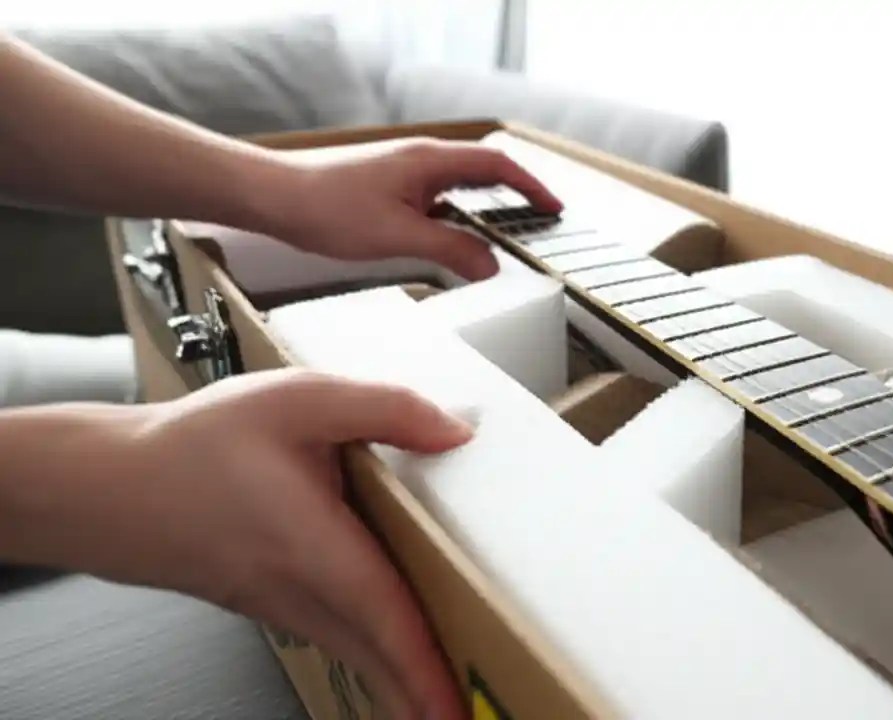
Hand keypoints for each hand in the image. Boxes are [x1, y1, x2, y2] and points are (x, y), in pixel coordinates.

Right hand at [0, 369, 473, 719]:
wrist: (106, 488)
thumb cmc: (192, 449)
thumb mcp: (298, 399)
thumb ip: (385, 408)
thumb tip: (455, 431)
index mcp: (313, 545)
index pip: (384, 616)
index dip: (424, 667)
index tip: (454, 707)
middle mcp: (300, 592)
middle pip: (377, 655)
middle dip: (424, 692)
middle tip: (464, 712)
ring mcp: (284, 609)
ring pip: (357, 652)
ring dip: (402, 677)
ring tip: (443, 690)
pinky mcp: (274, 607)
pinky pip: (337, 639)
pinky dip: (373, 653)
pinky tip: (394, 646)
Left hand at [258, 138, 562, 280]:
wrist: (275, 198)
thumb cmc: (327, 208)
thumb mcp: (399, 237)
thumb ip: (451, 251)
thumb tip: (491, 266)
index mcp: (430, 161)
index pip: (496, 166)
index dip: (530, 187)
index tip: (553, 207)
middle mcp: (421, 160)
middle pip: (483, 171)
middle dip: (515, 194)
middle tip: (539, 220)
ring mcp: (404, 172)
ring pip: (458, 186)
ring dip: (485, 207)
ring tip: (506, 235)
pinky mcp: (389, 187)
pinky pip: (437, 198)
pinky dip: (457, 217)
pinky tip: (455, 241)